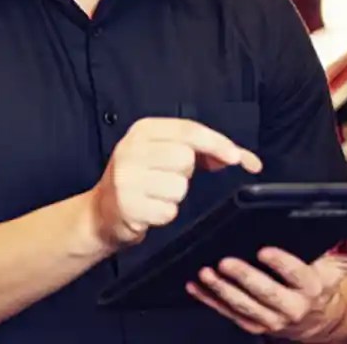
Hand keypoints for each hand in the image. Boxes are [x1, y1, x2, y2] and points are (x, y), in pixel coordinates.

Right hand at [90, 117, 262, 247]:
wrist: (101, 213)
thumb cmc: (144, 180)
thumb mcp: (166, 155)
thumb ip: (205, 152)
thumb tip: (246, 159)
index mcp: (143, 130)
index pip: (188, 130)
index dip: (216, 143)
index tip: (237, 157)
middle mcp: (130, 149)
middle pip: (185, 158)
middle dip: (185, 173)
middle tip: (166, 177)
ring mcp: (126, 178)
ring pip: (178, 187)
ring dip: (174, 197)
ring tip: (155, 195)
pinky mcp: (127, 206)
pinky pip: (168, 212)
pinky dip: (165, 215)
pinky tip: (149, 210)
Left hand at [187, 229, 346, 340]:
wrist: (316, 319)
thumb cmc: (323, 282)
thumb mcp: (342, 265)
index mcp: (312, 287)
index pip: (297, 275)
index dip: (281, 264)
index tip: (264, 250)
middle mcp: (291, 306)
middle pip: (266, 293)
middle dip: (244, 278)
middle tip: (225, 262)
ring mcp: (270, 318)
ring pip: (244, 306)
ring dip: (222, 290)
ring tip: (206, 273)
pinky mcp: (253, 324)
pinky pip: (229, 313)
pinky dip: (210, 300)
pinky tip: (196, 286)